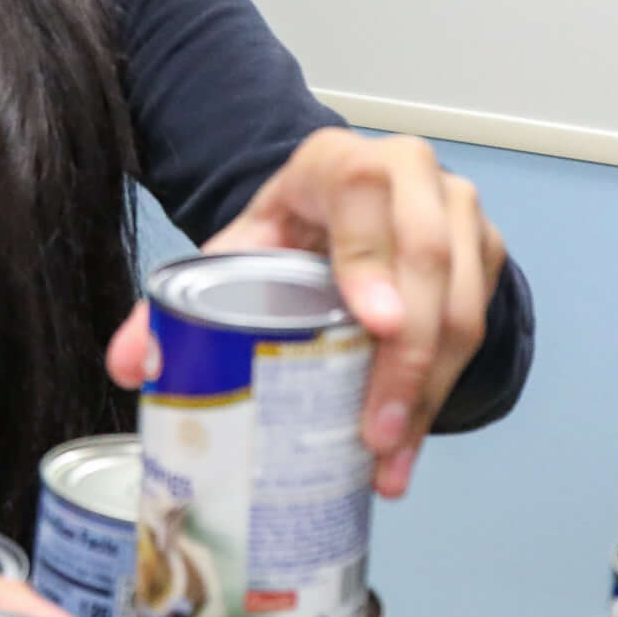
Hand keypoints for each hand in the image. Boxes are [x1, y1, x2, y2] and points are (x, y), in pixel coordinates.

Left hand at [104, 129, 502, 497]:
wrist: (349, 209)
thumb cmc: (293, 233)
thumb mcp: (237, 253)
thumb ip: (171, 304)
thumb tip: (130, 366)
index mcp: (337, 161)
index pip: (364, 193)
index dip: (370, 259)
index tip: (372, 325)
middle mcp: (411, 174)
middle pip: (428, 259)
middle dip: (406, 357)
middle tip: (373, 431)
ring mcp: (459, 212)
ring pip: (462, 304)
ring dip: (429, 389)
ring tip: (388, 455)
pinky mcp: (486, 253)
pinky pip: (478, 327)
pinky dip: (443, 393)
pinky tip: (408, 443)